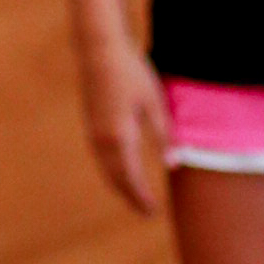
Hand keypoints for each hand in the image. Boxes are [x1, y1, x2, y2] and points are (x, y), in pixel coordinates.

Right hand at [79, 32, 167, 215]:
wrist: (99, 51)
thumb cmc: (132, 73)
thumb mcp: (155, 103)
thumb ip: (164, 136)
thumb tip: (173, 165)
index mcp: (120, 137)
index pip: (131, 179)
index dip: (141, 198)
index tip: (152, 212)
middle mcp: (102, 141)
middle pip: (116, 179)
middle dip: (130, 197)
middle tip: (147, 212)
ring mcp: (93, 133)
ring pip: (106, 170)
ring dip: (120, 186)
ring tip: (135, 196)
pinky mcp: (91, 125)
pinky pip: (101, 158)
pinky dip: (112, 171)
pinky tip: (121, 171)